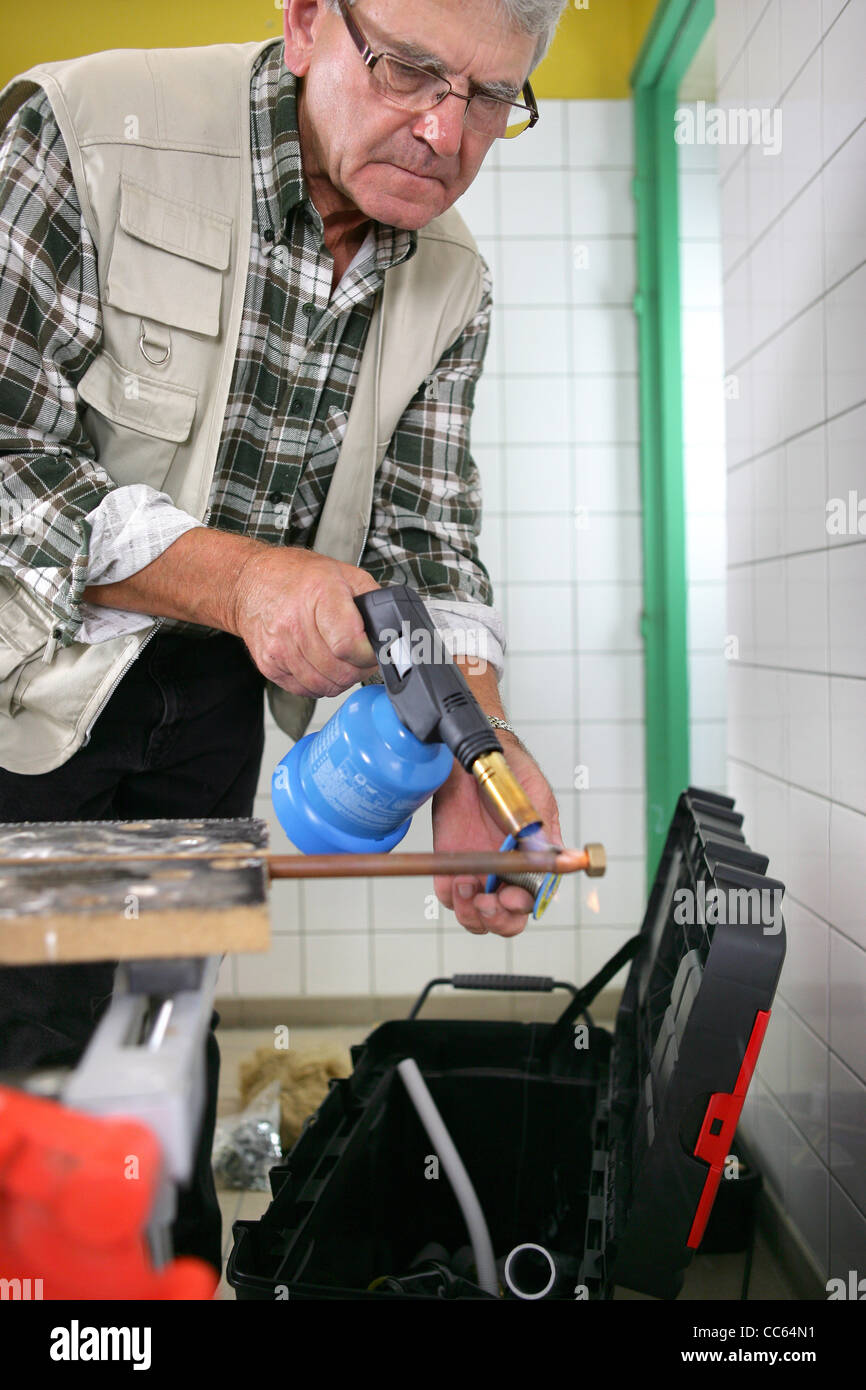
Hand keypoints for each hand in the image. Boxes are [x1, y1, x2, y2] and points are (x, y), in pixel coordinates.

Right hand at [228, 545, 380, 696]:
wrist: (249, 583)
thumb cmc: (296, 576)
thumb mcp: (343, 573)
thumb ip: (372, 599)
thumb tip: (392, 627)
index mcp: (319, 595)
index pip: (349, 644)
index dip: (368, 654)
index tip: (373, 650)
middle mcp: (294, 623)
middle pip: (339, 670)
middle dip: (359, 669)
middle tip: (361, 658)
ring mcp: (278, 647)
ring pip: (324, 685)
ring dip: (340, 679)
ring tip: (342, 661)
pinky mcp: (269, 664)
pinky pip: (304, 689)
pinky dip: (319, 683)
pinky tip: (321, 665)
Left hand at [431, 734, 562, 936]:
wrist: (474, 755)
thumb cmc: (512, 773)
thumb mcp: (536, 801)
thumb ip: (544, 833)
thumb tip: (560, 858)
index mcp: (532, 862)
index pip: (531, 901)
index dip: (521, 908)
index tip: (511, 897)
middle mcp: (505, 870)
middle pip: (504, 918)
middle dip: (497, 920)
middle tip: (489, 903)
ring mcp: (477, 868)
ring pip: (475, 915)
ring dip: (472, 913)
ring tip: (467, 888)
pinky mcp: (450, 861)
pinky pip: (448, 894)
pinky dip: (451, 896)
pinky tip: (455, 878)